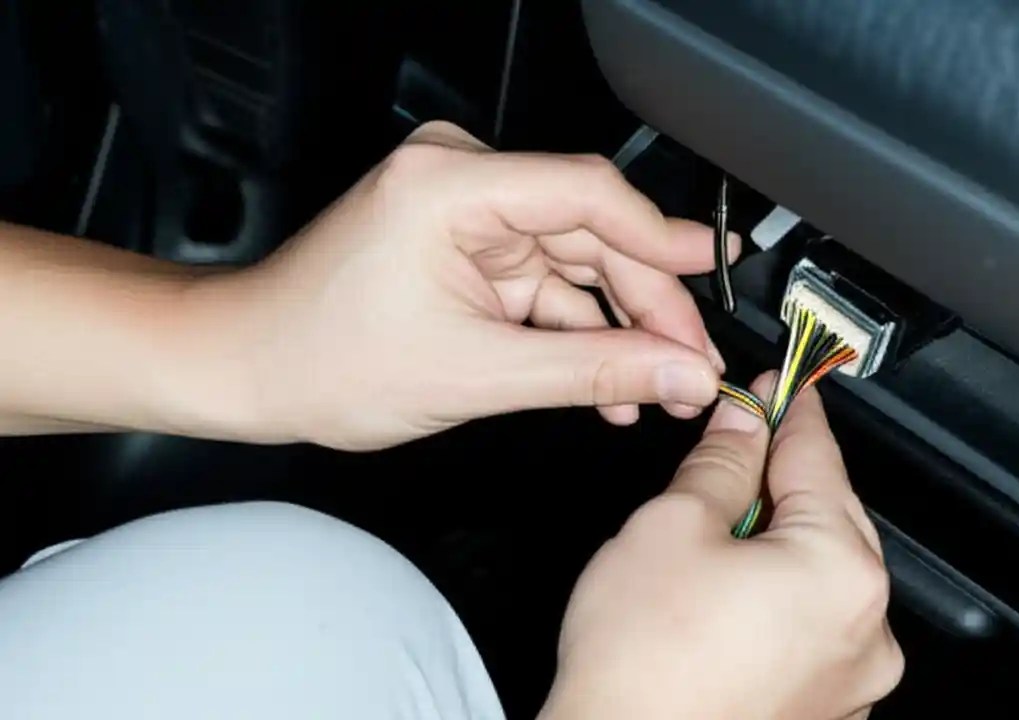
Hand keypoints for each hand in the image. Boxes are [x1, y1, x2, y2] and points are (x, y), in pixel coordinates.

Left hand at [194, 121, 734, 448]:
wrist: (249, 369)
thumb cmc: (320, 359)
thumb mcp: (475, 375)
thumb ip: (591, 371)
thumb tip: (677, 374)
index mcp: (452, 184)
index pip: (589, 194)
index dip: (661, 243)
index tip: (713, 281)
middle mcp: (461, 180)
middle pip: (592, 230)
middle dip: (648, 304)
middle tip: (693, 364)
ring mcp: (464, 210)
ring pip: (577, 261)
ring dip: (618, 327)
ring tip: (655, 388)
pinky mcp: (466, 243)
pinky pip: (546, 280)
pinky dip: (576, 330)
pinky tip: (608, 381)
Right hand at [540, 373, 903, 719]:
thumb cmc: (641, 669)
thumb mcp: (672, 528)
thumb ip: (721, 463)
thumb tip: (742, 421)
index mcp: (841, 573)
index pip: (819, 457)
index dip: (790, 410)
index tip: (780, 386)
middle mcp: (865, 633)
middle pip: (829, 519)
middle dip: (781, 480)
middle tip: (735, 446)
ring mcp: (850, 684)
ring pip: (820, 578)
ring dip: (779, 545)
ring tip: (713, 540)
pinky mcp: (824, 715)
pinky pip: (811, 632)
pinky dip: (779, 604)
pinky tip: (726, 602)